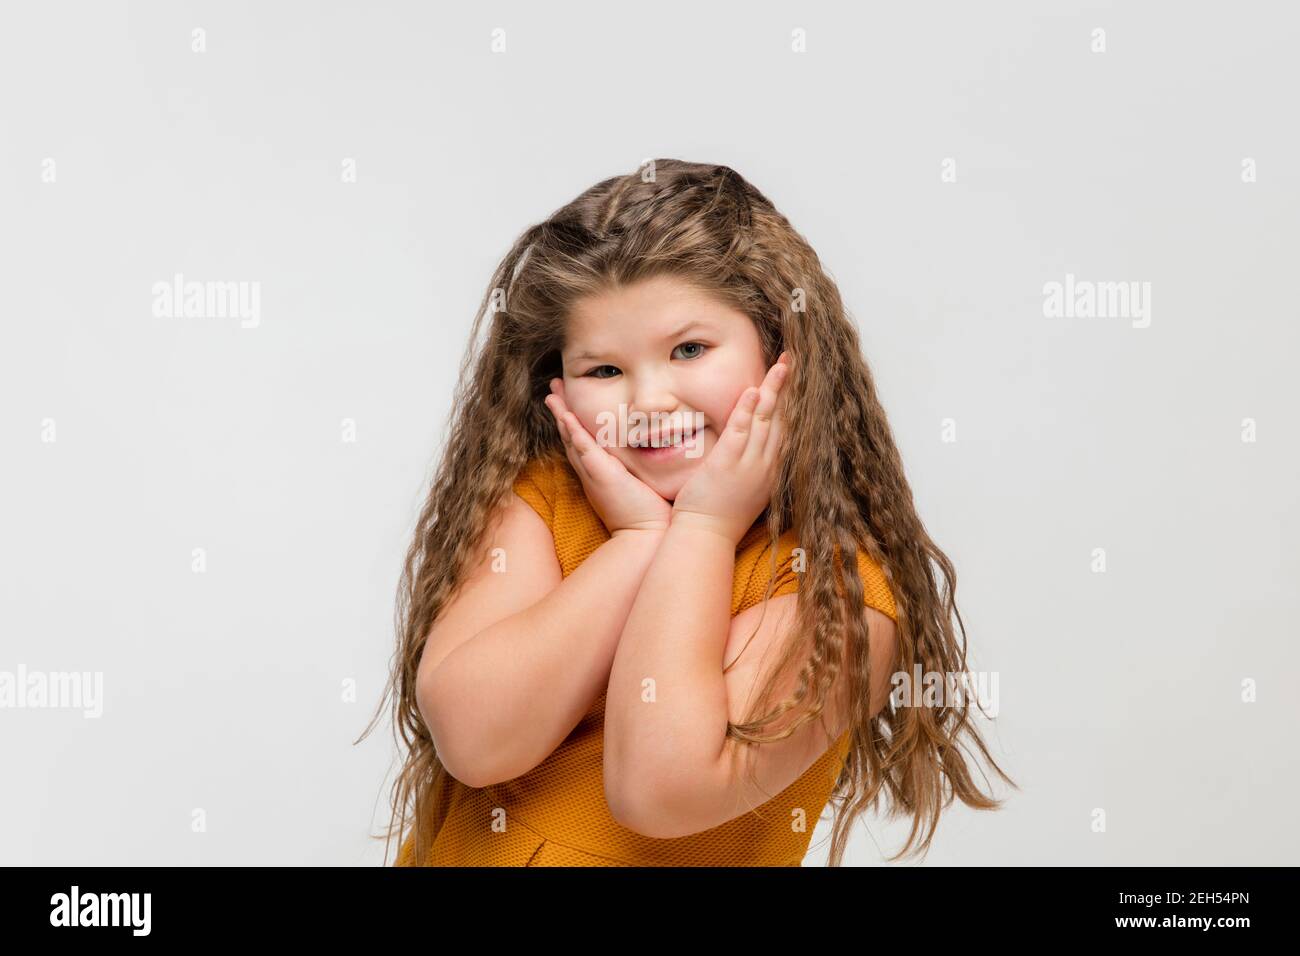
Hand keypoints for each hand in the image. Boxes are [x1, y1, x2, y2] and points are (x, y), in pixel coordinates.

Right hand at [543, 379, 673, 533]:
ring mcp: (593, 473)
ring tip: (552, 394)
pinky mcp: (600, 474)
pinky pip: (583, 447)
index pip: (582, 444)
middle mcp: (591, 473)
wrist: (647, 536)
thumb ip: (641, 473)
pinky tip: (566, 414)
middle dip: (561, 413)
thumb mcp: (640, 488)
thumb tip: (658, 456)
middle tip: (553, 391)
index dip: (572, 424)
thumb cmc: (649, 516)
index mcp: (599, 476)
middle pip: (570, 437)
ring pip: (571, 439)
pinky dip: (573, 430)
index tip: (568, 405)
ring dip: (561, 415)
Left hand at [669, 351, 790, 544]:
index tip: (800, 379)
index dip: (795, 402)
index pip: (788, 429)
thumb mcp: (748, 487)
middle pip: (784, 419)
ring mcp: (749, 465)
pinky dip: (747, 410)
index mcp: (772, 470)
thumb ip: (753, 463)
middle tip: (797, 360)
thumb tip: (756, 443)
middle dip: (791, 388)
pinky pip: (740, 432)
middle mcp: (767, 465)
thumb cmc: (722, 514)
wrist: (706, 537)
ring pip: (766, 420)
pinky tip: (753, 390)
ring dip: (774, 390)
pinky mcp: (728, 465)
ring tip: (783, 364)